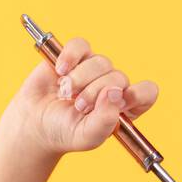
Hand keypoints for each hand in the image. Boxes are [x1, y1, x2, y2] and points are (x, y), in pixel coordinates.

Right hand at [7, 36, 159, 157]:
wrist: (35, 123)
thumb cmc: (65, 133)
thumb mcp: (88, 136)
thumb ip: (106, 120)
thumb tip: (117, 93)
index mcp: (124, 107)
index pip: (147, 92)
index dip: (137, 94)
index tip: (121, 101)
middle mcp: (113, 86)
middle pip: (119, 77)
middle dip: (96, 93)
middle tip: (79, 107)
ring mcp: (94, 70)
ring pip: (100, 62)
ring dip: (80, 79)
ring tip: (66, 94)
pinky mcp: (74, 56)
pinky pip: (80, 45)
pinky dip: (70, 57)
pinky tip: (60, 70)